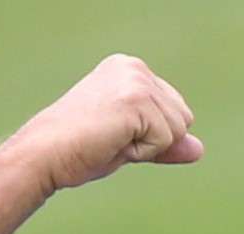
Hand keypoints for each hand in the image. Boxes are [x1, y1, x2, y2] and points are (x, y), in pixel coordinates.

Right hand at [8, 54, 203, 192]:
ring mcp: (136, 81)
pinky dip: (141, 152)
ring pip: (177, 131)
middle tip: (112, 139)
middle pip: (183, 119)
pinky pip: (165, 140)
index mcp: (130, 69)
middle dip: (154, 141)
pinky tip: (111, 142)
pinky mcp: (136, 99)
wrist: (45, 155)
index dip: (150, 136)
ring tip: (110, 140)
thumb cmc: (79, 150)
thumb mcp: (131, 143)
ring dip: (147, 148)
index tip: (113, 134)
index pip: (176, 112)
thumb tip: (199, 149)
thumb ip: (165, 141)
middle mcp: (135, 68)